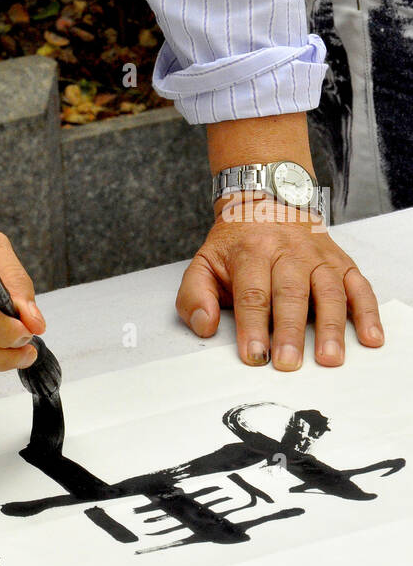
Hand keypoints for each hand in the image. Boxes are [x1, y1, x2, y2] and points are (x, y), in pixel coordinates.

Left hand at [175, 196, 383, 368]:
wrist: (266, 202)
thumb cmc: (237, 244)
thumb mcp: (204, 262)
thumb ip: (195, 295)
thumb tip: (204, 325)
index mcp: (251, 252)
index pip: (252, 293)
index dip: (253, 326)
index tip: (254, 355)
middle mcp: (288, 252)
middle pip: (290, 293)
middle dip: (290, 331)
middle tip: (288, 363)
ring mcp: (318, 257)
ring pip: (328, 291)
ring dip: (331, 327)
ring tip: (329, 357)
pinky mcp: (341, 263)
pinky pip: (359, 287)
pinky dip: (368, 313)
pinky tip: (370, 338)